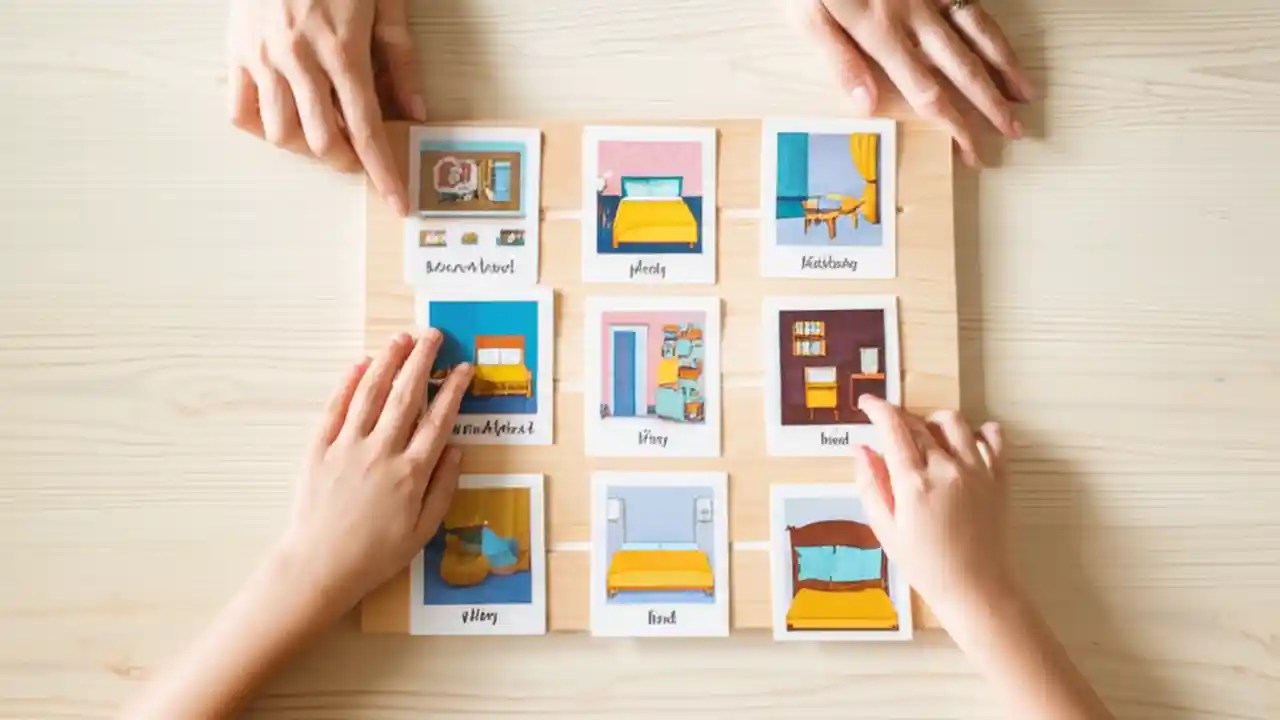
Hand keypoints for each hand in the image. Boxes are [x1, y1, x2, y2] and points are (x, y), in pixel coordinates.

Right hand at [227, 0, 422, 214]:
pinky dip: (262, 127)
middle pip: (322, 140)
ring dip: (307, 147)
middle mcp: (299, 58)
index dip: (383, 171)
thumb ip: (402, 59)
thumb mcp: (386, 2)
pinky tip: (284, 118)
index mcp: (343, 48)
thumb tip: (416, 112)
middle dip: (346, 161)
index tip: (396, 201)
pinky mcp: (235, 50)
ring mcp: (262, 56)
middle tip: (358, 154)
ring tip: (324, 134)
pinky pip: (239, 111)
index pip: (367, 128)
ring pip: (280, 133)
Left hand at [279, 330, 473, 612]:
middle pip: (407, 395)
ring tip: (401, 339)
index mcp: (412, 473)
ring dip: (388, 361)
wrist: (319, 567)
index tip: (462, 368)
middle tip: (434, 335)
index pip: (439, 419)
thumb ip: (443, 488)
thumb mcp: (423, 531)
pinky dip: (349, 383)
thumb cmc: (375, 556)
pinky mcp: (319, 450)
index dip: (453, 390)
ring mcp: (348, 447)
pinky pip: (336, 409)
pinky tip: (360, 365)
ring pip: (371, 393)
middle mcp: (382, 452)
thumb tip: (457, 450)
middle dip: (422, 360)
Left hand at [796, 0, 1036, 165]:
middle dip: (992, 103)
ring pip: (977, 29)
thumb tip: (868, 106)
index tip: (975, 151)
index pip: (926, 92)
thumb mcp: (804, 14)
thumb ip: (838, 58)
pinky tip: (1003, 41)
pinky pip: (971, 0)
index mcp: (879, 31)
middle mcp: (913, 12)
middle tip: (1017, 131)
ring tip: (1027, 92)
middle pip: (962, 66)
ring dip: (1005, 64)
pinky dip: (992, 23)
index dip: (954, 126)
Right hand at [853, 395, 1012, 622]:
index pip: (893, 429)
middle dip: (900, 419)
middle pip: (919, 425)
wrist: (975, 588)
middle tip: (891, 429)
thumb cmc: (926, 566)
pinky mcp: (998, 479)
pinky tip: (968, 439)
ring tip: (926, 434)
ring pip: (954, 423)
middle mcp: (945, 470)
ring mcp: (976, 471)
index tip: (868, 403)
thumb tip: (861, 450)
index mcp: (913, 483)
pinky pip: (994, 438)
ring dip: (934, 420)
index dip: (878, 409)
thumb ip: (871, 485)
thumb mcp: (886, 529)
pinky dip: (980, 430)